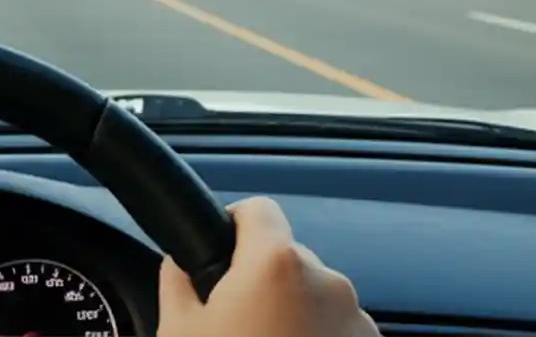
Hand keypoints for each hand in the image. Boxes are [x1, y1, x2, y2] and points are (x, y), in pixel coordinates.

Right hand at [158, 197, 379, 336]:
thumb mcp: (179, 330)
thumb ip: (178, 281)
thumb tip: (181, 266)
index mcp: (275, 264)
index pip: (257, 210)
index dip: (233, 225)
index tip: (220, 248)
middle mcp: (326, 283)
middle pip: (286, 258)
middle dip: (260, 283)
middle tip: (233, 323)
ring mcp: (357, 321)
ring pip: (313, 298)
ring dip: (291, 316)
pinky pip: (336, 331)